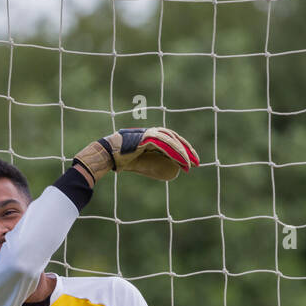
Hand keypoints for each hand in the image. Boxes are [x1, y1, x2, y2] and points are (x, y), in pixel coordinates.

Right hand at [72, 127, 199, 187]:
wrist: (107, 154)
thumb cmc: (121, 159)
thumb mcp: (140, 162)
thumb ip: (150, 163)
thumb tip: (159, 173)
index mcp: (152, 136)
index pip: (172, 141)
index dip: (184, 150)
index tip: (192, 161)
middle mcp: (153, 132)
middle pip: (175, 139)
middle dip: (187, 150)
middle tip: (197, 163)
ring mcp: (149, 133)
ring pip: (172, 141)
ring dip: (183, 153)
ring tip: (191, 165)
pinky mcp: (146, 138)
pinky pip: (165, 145)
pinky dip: (175, 153)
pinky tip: (182, 162)